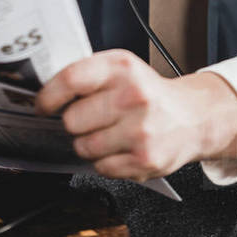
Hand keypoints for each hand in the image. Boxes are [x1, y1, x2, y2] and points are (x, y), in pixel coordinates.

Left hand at [36, 49, 236, 180]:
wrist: (193, 117)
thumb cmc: (150, 94)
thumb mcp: (124, 70)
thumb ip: (89, 75)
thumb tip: (47, 91)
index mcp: (122, 67)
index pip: (71, 79)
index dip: (49, 96)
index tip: (43, 105)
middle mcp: (132, 96)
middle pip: (72, 119)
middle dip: (76, 122)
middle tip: (92, 119)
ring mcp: (140, 130)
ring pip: (84, 147)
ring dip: (89, 144)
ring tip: (109, 134)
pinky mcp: (145, 159)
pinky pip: (101, 168)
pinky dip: (105, 162)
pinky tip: (121, 148)